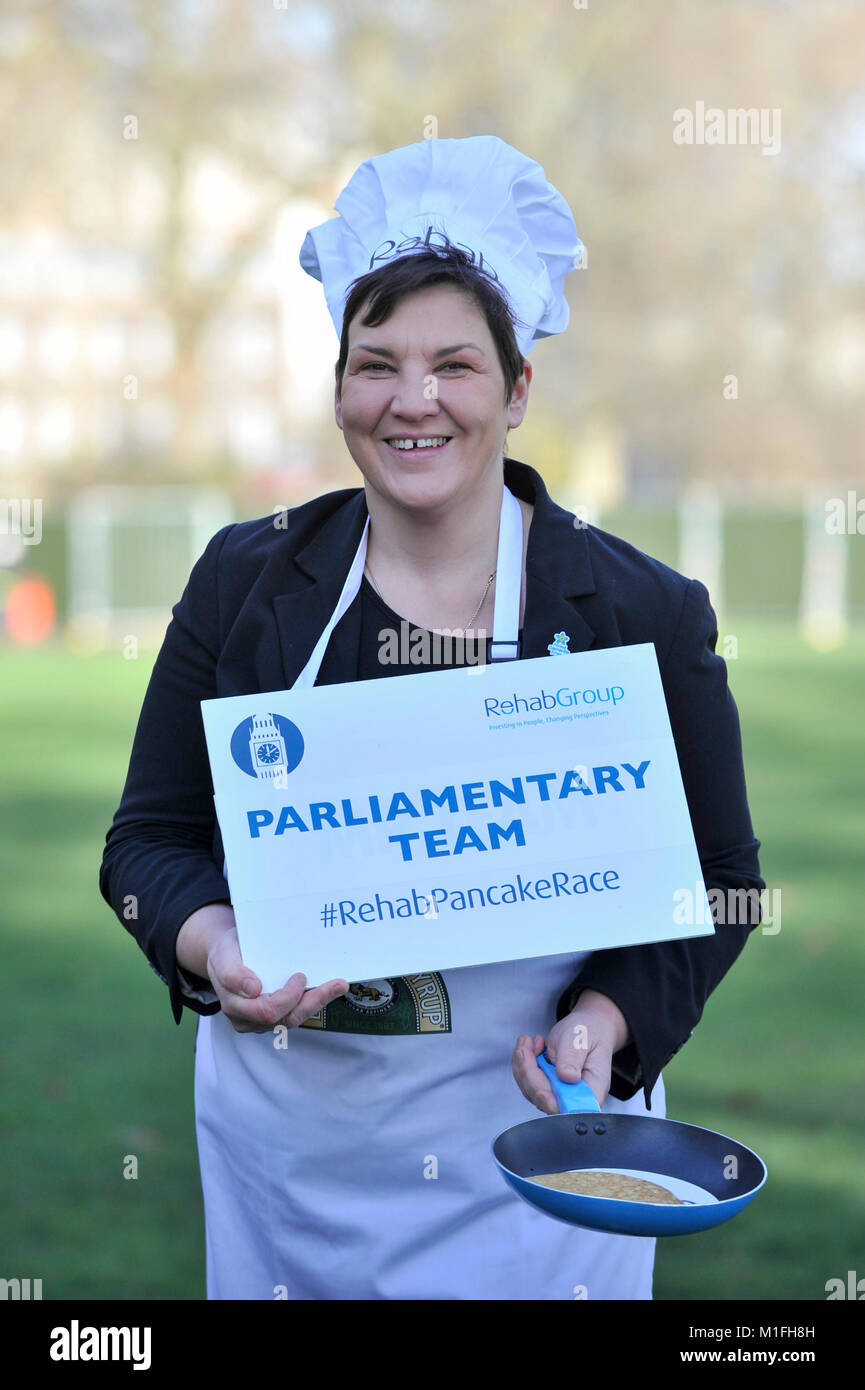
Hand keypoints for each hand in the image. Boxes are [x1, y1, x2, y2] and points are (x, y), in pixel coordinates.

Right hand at [176, 903, 347, 1034]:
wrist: (226, 954)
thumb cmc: (226, 953)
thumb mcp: (223, 955)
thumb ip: (233, 973)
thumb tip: (253, 989)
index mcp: (234, 1005)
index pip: (265, 1011)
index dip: (287, 998)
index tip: (300, 976)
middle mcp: (248, 1019)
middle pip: (286, 1019)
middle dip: (314, 1001)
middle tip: (337, 984)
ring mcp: (261, 1021)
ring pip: (294, 1019)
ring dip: (319, 1002)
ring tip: (339, 986)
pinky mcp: (274, 1016)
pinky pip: (296, 1013)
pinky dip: (313, 1001)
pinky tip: (329, 988)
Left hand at [511, 990, 630, 1114]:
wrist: (585, 1027)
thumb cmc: (588, 1033)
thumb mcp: (581, 1039)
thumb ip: (572, 1057)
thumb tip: (567, 1077)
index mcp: (592, 1089)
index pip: (573, 1109)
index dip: (555, 1105)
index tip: (542, 1092)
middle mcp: (575, 1097)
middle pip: (546, 1100)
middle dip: (530, 1074)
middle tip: (526, 1048)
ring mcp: (558, 1093)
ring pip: (531, 1091)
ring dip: (523, 1065)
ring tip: (528, 1042)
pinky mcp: (546, 1086)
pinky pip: (526, 1081)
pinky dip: (522, 1062)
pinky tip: (530, 1046)